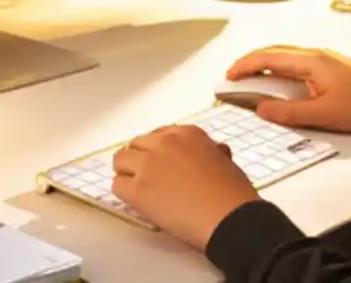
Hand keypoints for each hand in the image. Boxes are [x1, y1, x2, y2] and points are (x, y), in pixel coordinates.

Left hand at [112, 126, 259, 250]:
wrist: (230, 218)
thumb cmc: (233, 194)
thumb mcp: (225, 160)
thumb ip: (210, 151)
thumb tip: (214, 151)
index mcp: (185, 133)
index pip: (157, 135)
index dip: (156, 151)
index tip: (160, 164)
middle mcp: (162, 142)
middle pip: (136, 145)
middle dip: (140, 159)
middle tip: (147, 177)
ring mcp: (147, 165)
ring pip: (120, 161)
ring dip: (128, 173)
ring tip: (139, 188)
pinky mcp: (137, 189)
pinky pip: (117, 186)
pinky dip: (124, 193)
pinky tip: (137, 202)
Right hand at [227, 46, 350, 132]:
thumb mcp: (324, 114)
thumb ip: (290, 112)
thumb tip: (262, 109)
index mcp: (309, 61)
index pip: (267, 58)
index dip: (244, 66)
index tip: (229, 77)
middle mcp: (313, 54)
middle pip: (273, 51)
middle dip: (249, 62)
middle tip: (233, 77)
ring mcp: (322, 58)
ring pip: (284, 55)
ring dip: (263, 63)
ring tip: (250, 78)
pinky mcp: (329, 65)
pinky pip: (294, 60)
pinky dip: (277, 67)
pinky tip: (277, 81)